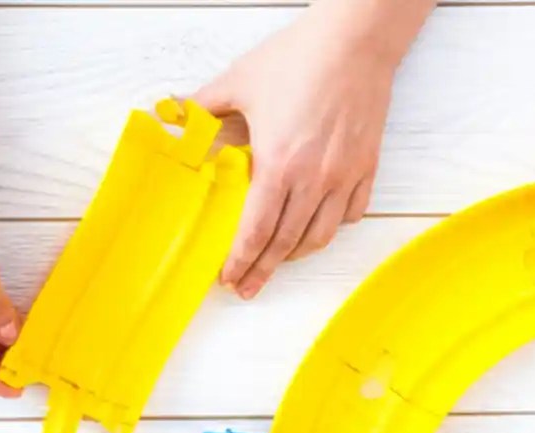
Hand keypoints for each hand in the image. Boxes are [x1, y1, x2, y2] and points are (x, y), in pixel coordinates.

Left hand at [194, 4, 401, 298]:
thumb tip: (168, 116)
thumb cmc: (299, 59)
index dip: (240, 260)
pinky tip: (317, 228)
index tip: (229, 278)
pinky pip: (349, 213)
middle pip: (285, 243)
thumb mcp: (240, 81)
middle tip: (248, 287)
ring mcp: (343, 176)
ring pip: (319, 235)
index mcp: (278, 163)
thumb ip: (203, 107)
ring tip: (279, 262)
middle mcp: (313, 179)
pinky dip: (331, 227)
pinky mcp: (365, 167)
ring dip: (295, 255)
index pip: (255, 230)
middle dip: (263, 270)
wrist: (355, 43)